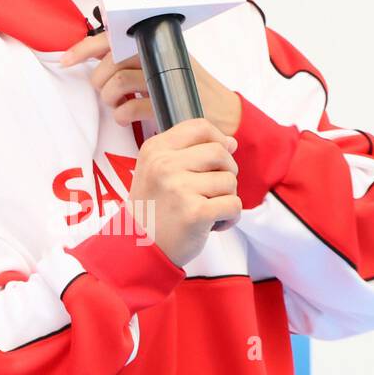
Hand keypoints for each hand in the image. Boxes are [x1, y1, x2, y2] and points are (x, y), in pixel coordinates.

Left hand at [60, 32, 240, 135]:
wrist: (225, 114)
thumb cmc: (187, 90)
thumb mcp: (163, 66)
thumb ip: (135, 58)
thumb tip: (100, 51)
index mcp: (154, 44)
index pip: (112, 38)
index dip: (84, 48)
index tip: (65, 60)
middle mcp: (158, 57)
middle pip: (110, 63)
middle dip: (100, 81)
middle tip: (106, 93)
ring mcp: (163, 80)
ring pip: (117, 84)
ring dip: (110, 99)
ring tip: (117, 105)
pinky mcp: (166, 103)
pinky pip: (129, 108)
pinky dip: (122, 116)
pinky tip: (126, 119)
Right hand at [127, 118, 241, 267]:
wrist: (139, 247)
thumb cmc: (154, 208)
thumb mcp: (157, 170)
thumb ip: (189, 152)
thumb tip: (230, 143)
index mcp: (155, 149)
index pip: (199, 127)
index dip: (217, 139)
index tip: (216, 159)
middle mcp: (164, 165)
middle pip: (220, 153)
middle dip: (226, 172)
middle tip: (211, 191)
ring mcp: (179, 188)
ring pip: (230, 181)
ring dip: (226, 199)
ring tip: (205, 210)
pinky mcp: (195, 212)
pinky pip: (234, 205)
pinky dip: (229, 218)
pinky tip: (211, 224)